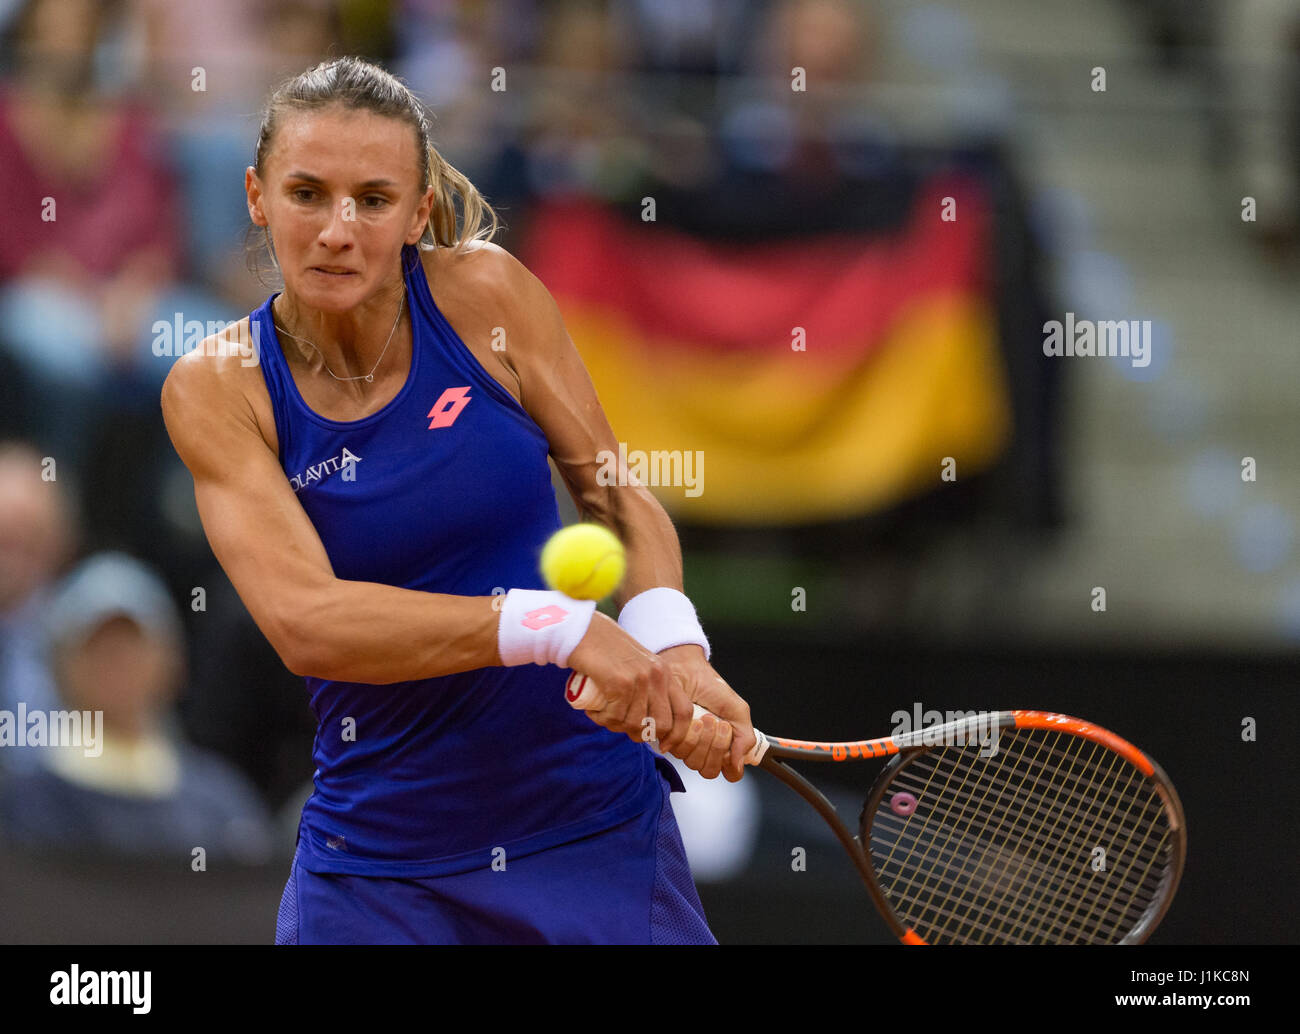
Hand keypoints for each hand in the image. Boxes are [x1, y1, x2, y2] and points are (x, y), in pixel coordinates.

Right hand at [566, 613, 694, 748]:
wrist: (583, 632)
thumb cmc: (606, 652)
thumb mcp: (637, 667)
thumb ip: (647, 689)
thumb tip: (650, 727)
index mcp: (665, 673)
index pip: (684, 711)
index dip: (677, 735)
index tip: (664, 745)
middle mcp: (657, 676)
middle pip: (661, 725)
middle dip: (641, 734)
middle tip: (622, 726)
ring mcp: (640, 679)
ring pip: (635, 724)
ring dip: (615, 726)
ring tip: (603, 714)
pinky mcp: (620, 683)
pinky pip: (615, 717)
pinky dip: (601, 719)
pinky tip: (593, 711)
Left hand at [656, 644, 755, 782]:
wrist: (688, 669)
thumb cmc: (712, 687)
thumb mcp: (737, 710)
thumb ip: (745, 738)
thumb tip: (739, 764)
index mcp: (723, 746)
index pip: (728, 773)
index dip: (730, 765)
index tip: (732, 746)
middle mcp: (703, 749)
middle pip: (709, 770)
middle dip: (716, 747)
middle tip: (719, 723)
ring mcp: (685, 745)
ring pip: (693, 762)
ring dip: (702, 739)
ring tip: (706, 717)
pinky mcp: (668, 738)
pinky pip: (678, 749)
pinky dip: (688, 734)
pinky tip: (692, 717)